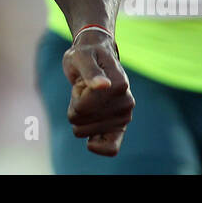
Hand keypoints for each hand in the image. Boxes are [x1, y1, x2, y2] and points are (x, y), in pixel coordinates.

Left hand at [62, 29, 133, 155]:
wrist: (95, 55)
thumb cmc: (85, 54)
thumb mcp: (81, 57)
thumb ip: (91, 72)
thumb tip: (104, 85)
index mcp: (119, 85)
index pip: (82, 107)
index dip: (77, 94)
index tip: (86, 80)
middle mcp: (126, 102)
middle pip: (79, 121)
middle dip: (76, 105)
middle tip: (86, 88)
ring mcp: (124, 116)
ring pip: (83, 132)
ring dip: (80, 114)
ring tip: (89, 97)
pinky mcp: (120, 126)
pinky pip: (110, 148)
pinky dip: (96, 145)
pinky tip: (91, 136)